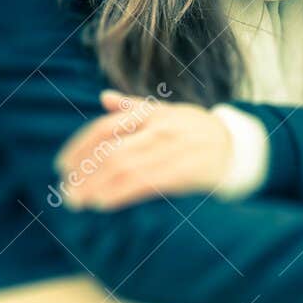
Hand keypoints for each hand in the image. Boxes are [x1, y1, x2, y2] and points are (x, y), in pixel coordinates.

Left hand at [54, 90, 232, 210]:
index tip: (62, 166)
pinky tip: (104, 204)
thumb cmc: (200, 132)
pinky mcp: (184, 170)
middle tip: (67, 193)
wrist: (240, 148)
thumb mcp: (171, 112)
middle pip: (110, 150)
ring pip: (122, 167)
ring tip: (79, 202)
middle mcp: (160, 128)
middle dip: (84, 174)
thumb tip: (103, 97)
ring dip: (95, 187)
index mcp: (152, 114)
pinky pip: (144, 182)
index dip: (80, 147)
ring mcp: (173, 148)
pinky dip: (120, 193)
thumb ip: (136, 107)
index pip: (105, 127)